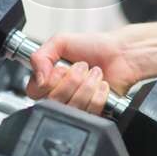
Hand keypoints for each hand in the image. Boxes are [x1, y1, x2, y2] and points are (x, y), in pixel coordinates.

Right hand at [24, 31, 140, 116]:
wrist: (121, 53)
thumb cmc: (94, 46)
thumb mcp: (60, 41)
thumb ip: (39, 56)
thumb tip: (38, 79)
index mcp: (48, 80)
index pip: (35, 92)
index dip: (51, 79)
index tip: (62, 68)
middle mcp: (60, 95)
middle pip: (55, 100)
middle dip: (73, 78)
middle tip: (82, 67)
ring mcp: (76, 106)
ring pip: (74, 105)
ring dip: (88, 84)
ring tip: (94, 74)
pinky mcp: (93, 113)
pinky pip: (91, 110)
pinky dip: (99, 93)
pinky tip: (102, 85)